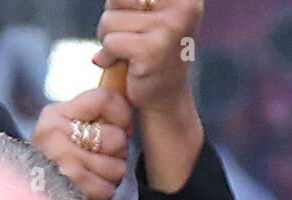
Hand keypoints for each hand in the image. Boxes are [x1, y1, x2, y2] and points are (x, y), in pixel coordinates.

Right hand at [32, 87, 132, 199]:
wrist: (25, 198)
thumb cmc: (52, 164)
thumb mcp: (63, 128)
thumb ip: (93, 114)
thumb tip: (129, 122)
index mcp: (53, 116)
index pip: (104, 99)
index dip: (123, 114)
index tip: (122, 128)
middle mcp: (52, 136)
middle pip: (117, 138)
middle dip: (116, 154)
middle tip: (98, 160)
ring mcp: (60, 163)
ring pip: (117, 168)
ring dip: (109, 178)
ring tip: (90, 178)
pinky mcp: (68, 189)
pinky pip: (107, 190)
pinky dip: (101, 196)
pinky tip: (86, 193)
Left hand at [94, 0, 202, 117]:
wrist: (165, 98)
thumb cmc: (149, 52)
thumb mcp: (145, 17)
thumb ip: (129, 2)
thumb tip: (113, 0)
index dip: (121, 5)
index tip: (133, 19)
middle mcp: (183, 5)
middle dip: (112, 20)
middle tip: (127, 39)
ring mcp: (169, 28)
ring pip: (109, 21)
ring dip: (108, 40)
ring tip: (126, 53)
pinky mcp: (152, 50)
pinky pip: (110, 42)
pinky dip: (108, 56)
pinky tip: (123, 65)